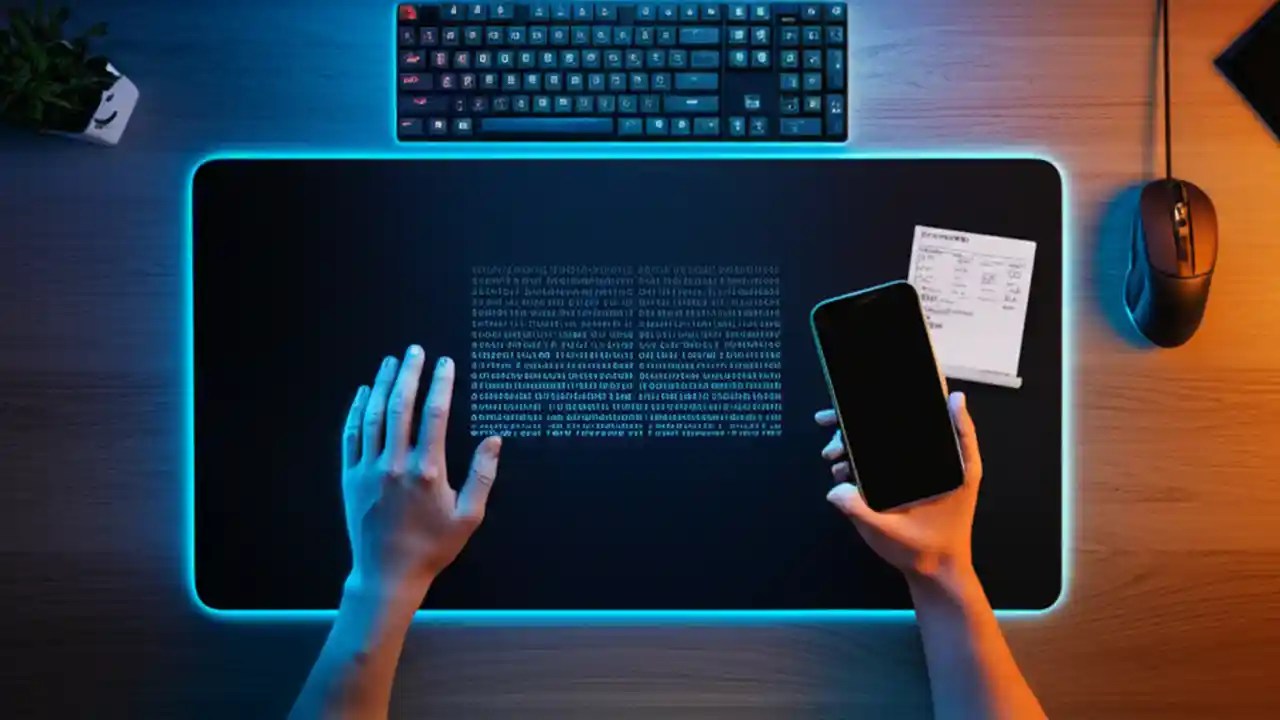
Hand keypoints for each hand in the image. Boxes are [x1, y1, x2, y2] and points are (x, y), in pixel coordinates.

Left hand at [341, 346, 501, 597]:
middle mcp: (395, 464)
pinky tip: (363, 393)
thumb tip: (495, 441)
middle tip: (415, 350)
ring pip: (374, 416)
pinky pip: (351, 436)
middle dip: (409, 373)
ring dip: (383, 384)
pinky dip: (357, 411)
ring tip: (391, 362)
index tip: (445, 363)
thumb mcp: (469, 516)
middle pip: (401, 406)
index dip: (440, 384)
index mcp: (427, 471)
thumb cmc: (432, 547)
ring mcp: (369, 469)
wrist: (387, 574)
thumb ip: (483, 476)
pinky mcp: (350, 478)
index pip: (434, 415)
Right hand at [816, 392, 981, 584]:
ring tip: (831, 453)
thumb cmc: (921, 553)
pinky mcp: (910, 480)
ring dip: (856, 441)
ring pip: (889, 442)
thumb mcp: (888, 532)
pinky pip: (885, 459)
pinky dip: (862, 458)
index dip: (936, 406)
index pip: (949, 427)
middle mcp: (939, 464)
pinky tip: (840, 467)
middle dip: (864, 421)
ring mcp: (922, 471)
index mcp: (950, 470)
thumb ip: (859, 510)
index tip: (924, 393)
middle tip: (831, 421)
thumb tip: (835, 488)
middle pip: (905, 427)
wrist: (935, 575)